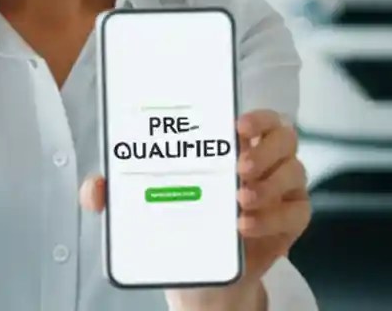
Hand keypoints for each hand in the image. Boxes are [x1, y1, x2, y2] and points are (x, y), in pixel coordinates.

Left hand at [80, 109, 311, 310]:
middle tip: (237, 165)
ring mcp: (282, 191)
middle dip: (263, 148)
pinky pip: (297, 212)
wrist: (200, 276)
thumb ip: (117, 194)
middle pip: (285, 136)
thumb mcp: (146, 204)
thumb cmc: (180, 222)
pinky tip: (245, 225)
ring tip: (239, 199)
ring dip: (268, 184)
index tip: (237, 124)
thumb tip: (94, 188)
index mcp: (234, 145)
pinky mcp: (291, 221)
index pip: (257, 116)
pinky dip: (273, 217)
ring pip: (295, 171)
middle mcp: (264, 161)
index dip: (255, 115)